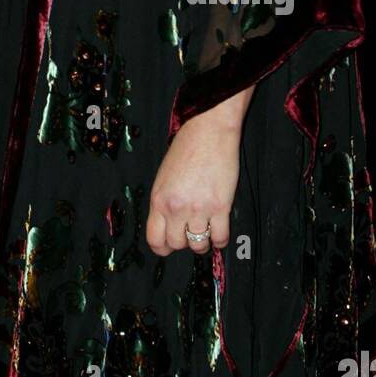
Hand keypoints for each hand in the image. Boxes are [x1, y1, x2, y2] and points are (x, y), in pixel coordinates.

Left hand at [146, 111, 239, 257]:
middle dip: (184, 242)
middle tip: (190, 232)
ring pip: (198, 245)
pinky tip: (219, 229)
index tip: (169, 245)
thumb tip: (169, 223)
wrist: (208, 130)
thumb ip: (164, 201)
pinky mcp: (220, 207)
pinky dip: (220, 239)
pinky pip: (220, 238)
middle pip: (177, 244)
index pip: (154, 239)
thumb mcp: (164, 176)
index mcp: (158, 199)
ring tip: (206, 231)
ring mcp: (198, 209)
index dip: (162, 246)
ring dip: (203, 242)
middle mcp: (175, 208)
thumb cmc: (186, 148)